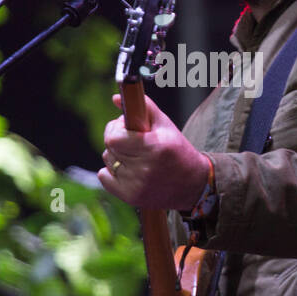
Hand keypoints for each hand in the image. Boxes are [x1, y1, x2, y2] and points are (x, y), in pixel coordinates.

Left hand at [99, 92, 209, 209]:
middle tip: (132, 140)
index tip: (125, 127)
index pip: (113, 138)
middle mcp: (144, 169)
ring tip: (134, 156)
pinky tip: (128, 170)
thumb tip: (116, 98)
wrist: (192, 184)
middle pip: (109, 147)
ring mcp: (136, 185)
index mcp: (154, 147)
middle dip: (117, 139)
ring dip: (116, 155)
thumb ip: (144, 107)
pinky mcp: (130, 197)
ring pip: (107, 160)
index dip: (116, 129)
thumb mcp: (166, 125)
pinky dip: (111, 172)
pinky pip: (104, 177)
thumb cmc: (178, 150)